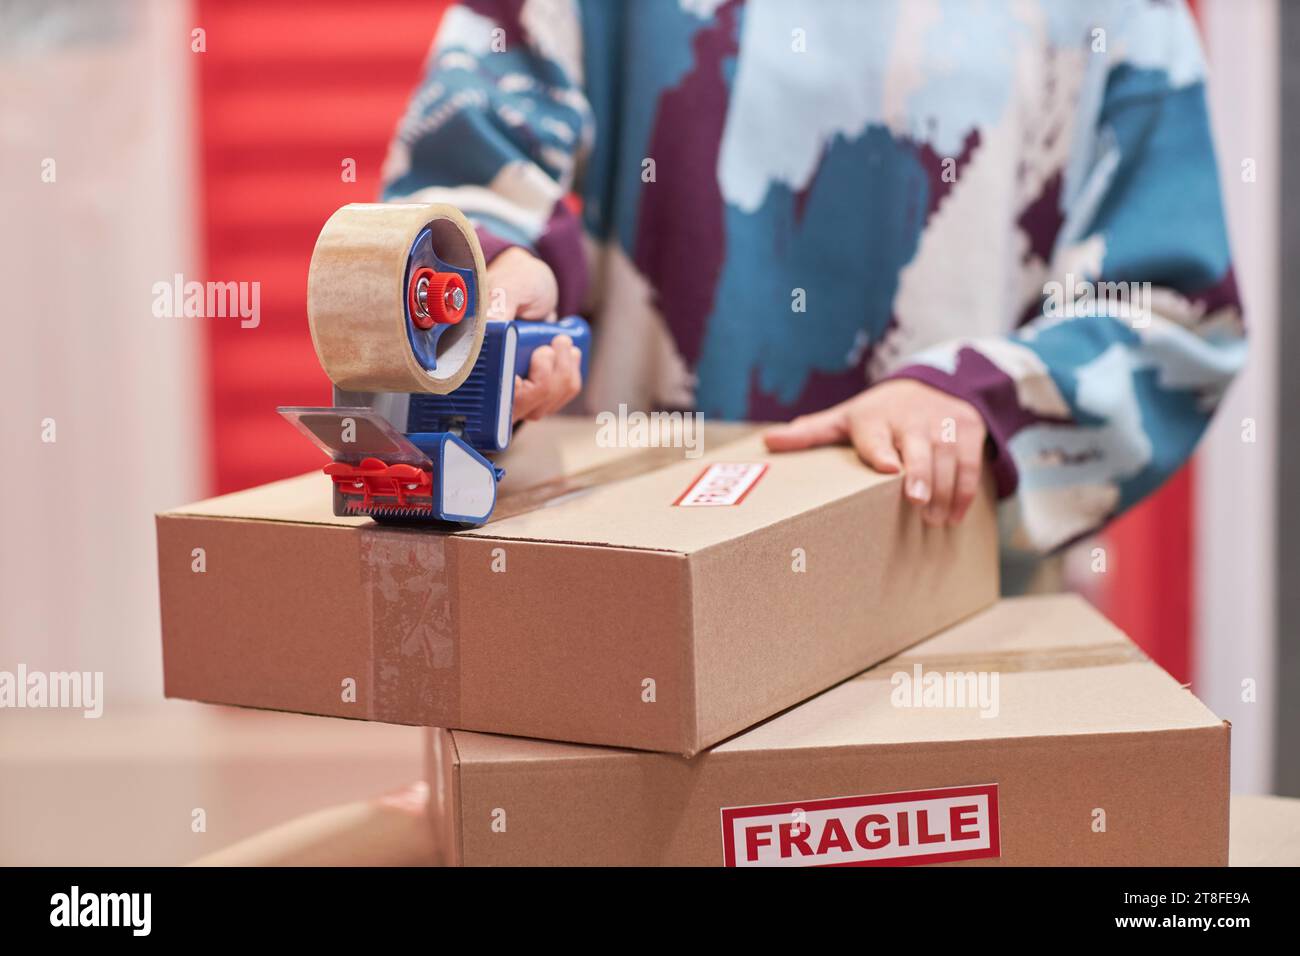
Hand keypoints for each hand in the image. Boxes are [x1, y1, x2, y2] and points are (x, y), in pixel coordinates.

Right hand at [483, 247, 581, 421]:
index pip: (490, 395)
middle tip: (557, 342)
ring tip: (562, 341)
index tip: (539, 357)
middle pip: (521, 406)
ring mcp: (514, 383)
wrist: (534, 280)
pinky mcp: (535, 385)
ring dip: (563, 374)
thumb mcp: (509, 285)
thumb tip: (491, 324)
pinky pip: (557, 397)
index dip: (518, 390)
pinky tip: (568, 352)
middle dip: (548, 378)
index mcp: (476, 354)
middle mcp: (491, 374)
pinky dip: (570, 375)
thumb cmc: (516, 279)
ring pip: (542, 405)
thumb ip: (499, 302)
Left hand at [763, 380, 987, 525]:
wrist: (933, 384)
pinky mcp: (967, 428)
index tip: (889, 469)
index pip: (876, 434)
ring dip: (945, 490)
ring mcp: (942, 422)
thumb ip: (812, 433)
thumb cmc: (880, 413)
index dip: (882, 451)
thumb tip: (768, 442)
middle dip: (921, 472)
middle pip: (918, 445)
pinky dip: (966, 490)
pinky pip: (971, 461)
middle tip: (917, 502)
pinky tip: (956, 515)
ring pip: (947, 456)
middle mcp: (910, 418)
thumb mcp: (845, 418)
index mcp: (875, 417)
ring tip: (935, 520)